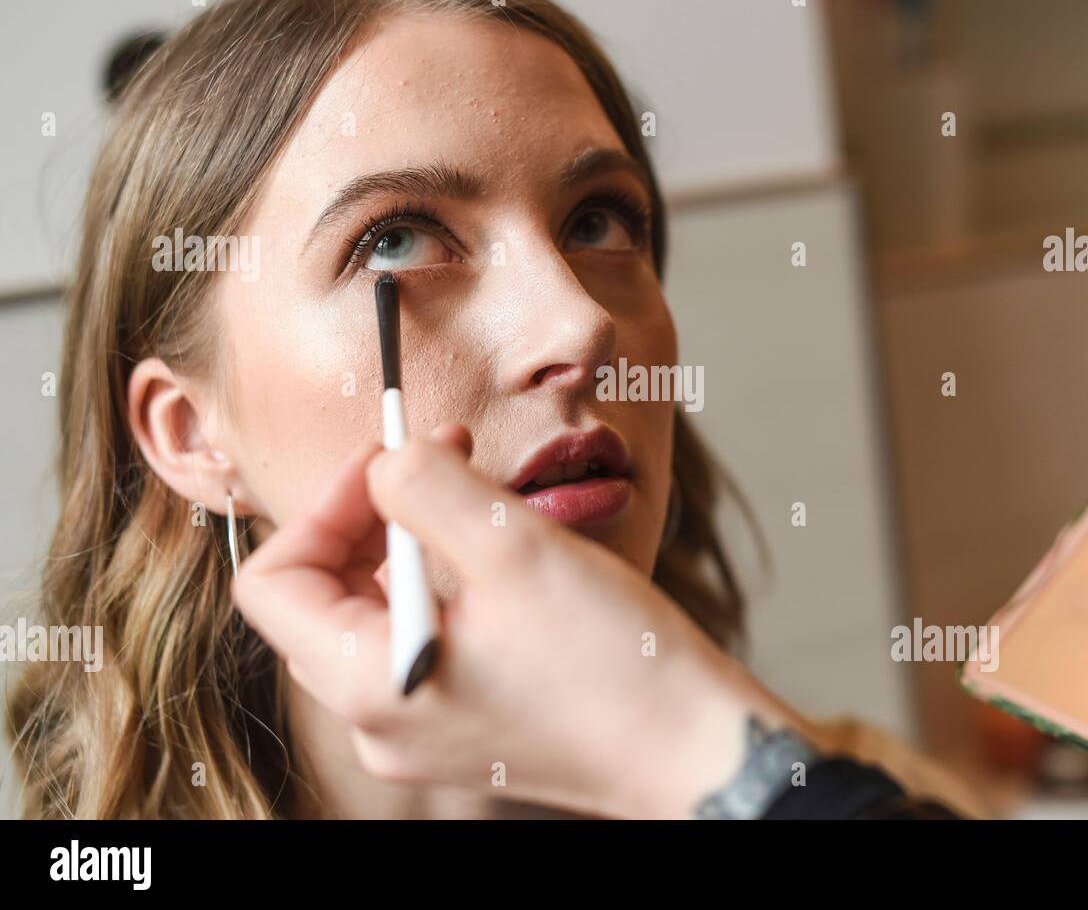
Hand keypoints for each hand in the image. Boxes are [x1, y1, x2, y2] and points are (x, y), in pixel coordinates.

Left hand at [232, 424, 809, 817]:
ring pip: (377, 614)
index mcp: (370, 684)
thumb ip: (426, 485)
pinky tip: (501, 557)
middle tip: (438, 456)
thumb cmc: (614, 662)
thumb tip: (387, 460)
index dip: (324, 502)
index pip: (275, 582)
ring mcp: (421, 730)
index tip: (389, 459)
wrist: (695, 748)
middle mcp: (379, 722)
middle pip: (325, 596)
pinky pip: (423, 640)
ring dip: (414, 543)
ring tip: (480, 499)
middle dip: (374, 514)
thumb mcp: (513, 546)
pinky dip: (446, 585)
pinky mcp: (464, 726)